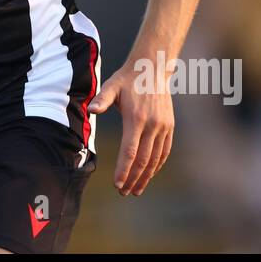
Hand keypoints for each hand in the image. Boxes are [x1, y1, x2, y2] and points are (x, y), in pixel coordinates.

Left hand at [87, 59, 174, 196]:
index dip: (124, 170)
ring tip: (136, 190)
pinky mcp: (169, 127)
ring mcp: (163, 127)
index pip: (130, 151)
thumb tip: (91, 109)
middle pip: (143, 160)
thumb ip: (102, 100)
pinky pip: (165, 151)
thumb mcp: (112, 86)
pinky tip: (150, 174)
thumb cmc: (128, 79)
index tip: (118, 185)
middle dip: (133, 179)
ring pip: (155, 159)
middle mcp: (152, 125)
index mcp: (136, 118)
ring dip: (146, 176)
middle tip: (124, 192)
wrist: (153, 68)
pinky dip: (157, 165)